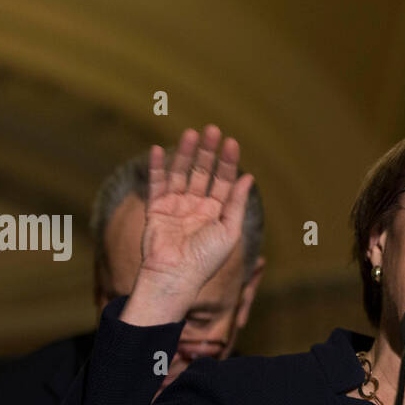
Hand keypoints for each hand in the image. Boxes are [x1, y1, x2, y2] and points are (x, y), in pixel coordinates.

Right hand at [138, 125, 252, 297]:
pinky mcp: (156, 209)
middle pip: (202, 172)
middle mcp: (196, 207)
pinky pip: (156, 184)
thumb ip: (236, 203)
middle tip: (212, 129)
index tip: (231, 142)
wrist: (175, 275)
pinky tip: (157, 149)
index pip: (224, 181)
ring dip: (185, 153)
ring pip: (181, 174)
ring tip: (191, 133)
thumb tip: (248, 177)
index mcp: (217, 213)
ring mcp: (176, 207)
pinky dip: (156, 167)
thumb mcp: (228, 230)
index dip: (228, 162)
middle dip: (207, 152)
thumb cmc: (206, 259)